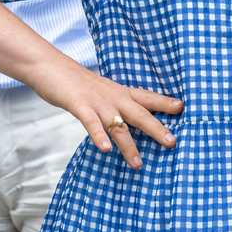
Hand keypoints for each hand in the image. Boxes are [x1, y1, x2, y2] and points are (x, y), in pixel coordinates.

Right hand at [35, 64, 183, 168]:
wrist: (50, 66)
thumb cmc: (75, 82)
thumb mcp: (100, 90)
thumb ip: (114, 103)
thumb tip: (125, 120)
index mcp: (119, 91)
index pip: (146, 96)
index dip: (164, 102)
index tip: (182, 108)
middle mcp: (112, 97)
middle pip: (139, 113)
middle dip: (157, 128)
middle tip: (173, 143)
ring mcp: (97, 102)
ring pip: (117, 125)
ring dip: (129, 145)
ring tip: (138, 164)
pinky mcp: (79, 105)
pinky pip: (91, 123)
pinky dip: (99, 136)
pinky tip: (105, 150)